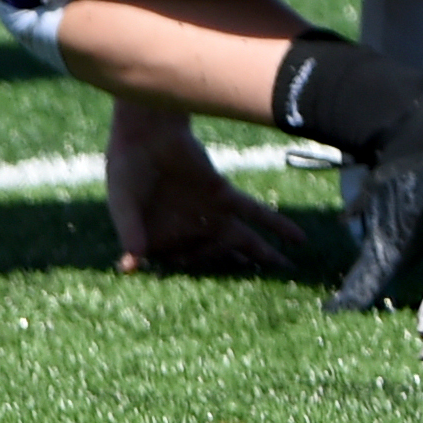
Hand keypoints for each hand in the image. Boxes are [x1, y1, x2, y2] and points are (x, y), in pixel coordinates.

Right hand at [104, 103, 297, 275]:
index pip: (187, 264)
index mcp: (164, 238)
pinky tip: (300, 240)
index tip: (213, 289)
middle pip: (222, 257)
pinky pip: (256, 214)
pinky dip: (278, 226)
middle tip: (266, 292)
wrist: (146, 130)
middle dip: (241, 272)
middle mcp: (191, 230)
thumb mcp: (123, 201)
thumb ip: (129, 231)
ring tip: (289, 272)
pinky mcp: (225, 195)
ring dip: (267, 256)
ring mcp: (211, 214)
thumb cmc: (126, 167)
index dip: (200, 273)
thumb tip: (128, 265)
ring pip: (244, 242)